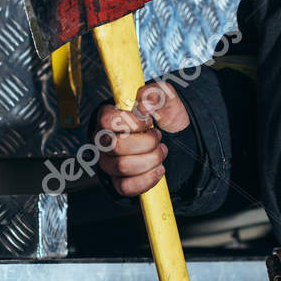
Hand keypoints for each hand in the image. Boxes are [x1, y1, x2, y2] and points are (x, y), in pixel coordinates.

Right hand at [95, 81, 189, 197]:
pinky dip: (147, 180)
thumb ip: (156, 93)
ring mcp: (109, 162)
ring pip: (122, 166)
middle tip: (157, 137)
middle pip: (116, 146)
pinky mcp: (118, 181)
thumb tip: (145, 104)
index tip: (148, 121)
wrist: (177, 138)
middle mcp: (104, 141)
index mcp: (109, 117)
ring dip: (150, 159)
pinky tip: (158, 169)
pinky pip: (126, 187)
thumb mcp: (165, 97)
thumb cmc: (164, 116)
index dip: (131, 122)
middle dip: (146, 143)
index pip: (107, 120)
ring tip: (160, 152)